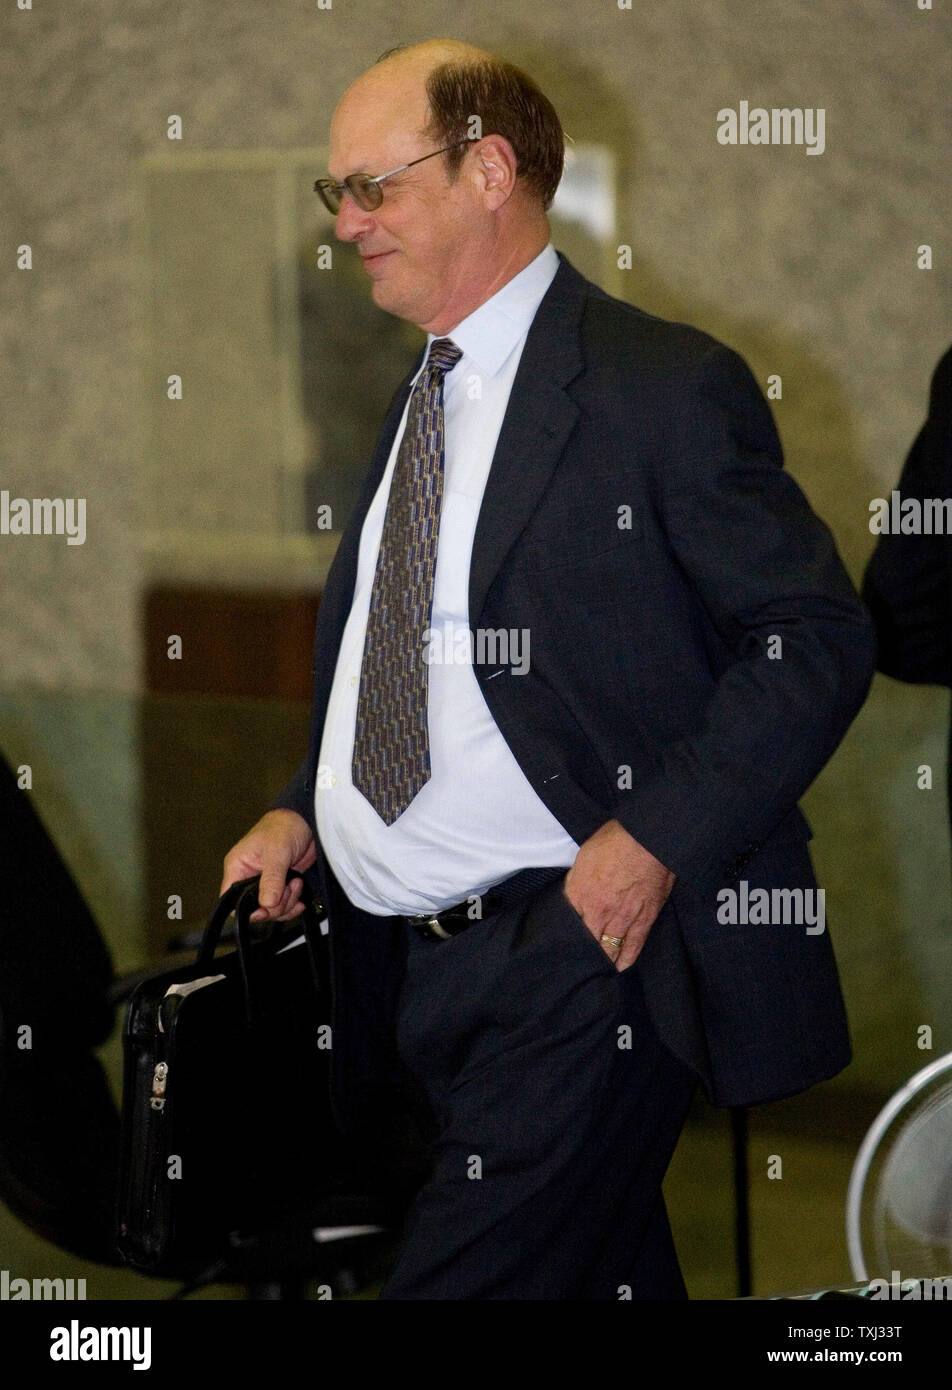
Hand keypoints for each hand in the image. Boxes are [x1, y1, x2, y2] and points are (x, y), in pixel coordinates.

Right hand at [220, 810, 316, 922]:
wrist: (307, 820)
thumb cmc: (284, 826)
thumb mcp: (277, 851)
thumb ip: (271, 878)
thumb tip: (266, 903)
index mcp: (238, 867)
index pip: (232, 900)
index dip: (248, 910)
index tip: (265, 909)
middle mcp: (249, 877)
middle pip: (255, 909)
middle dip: (275, 905)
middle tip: (288, 888)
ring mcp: (266, 883)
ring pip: (271, 909)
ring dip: (287, 902)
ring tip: (296, 882)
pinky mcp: (281, 885)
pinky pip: (283, 905)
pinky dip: (293, 903)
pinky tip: (299, 892)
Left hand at [563, 819, 674, 970]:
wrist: (647, 838)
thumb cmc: (616, 840)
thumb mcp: (584, 857)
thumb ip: (577, 881)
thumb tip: (574, 895)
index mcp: (580, 893)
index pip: (567, 923)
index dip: (565, 934)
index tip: (563, 943)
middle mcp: (599, 910)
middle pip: (587, 942)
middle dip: (583, 953)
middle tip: (579, 962)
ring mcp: (622, 917)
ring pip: (608, 950)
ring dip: (603, 960)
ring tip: (598, 967)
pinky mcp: (644, 919)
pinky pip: (633, 946)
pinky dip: (625, 959)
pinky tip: (620, 966)